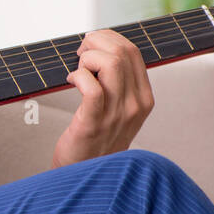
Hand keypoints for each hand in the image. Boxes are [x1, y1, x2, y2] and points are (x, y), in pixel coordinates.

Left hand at [50, 28, 154, 168]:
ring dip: (87, 58)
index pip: (134, 53)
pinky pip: (91, 86)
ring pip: (110, 64)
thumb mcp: (117, 109)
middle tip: (79, 53)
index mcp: (143, 98)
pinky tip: (70, 81)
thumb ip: (116, 83)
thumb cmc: (96, 138)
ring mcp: (117, 114)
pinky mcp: (94, 122)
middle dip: (96, 42)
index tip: (90, 44)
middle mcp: (135, 104)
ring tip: (77, 68)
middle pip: (123, 52)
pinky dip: (78, 76)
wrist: (89, 174)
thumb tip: (99, 50)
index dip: (109, 39)